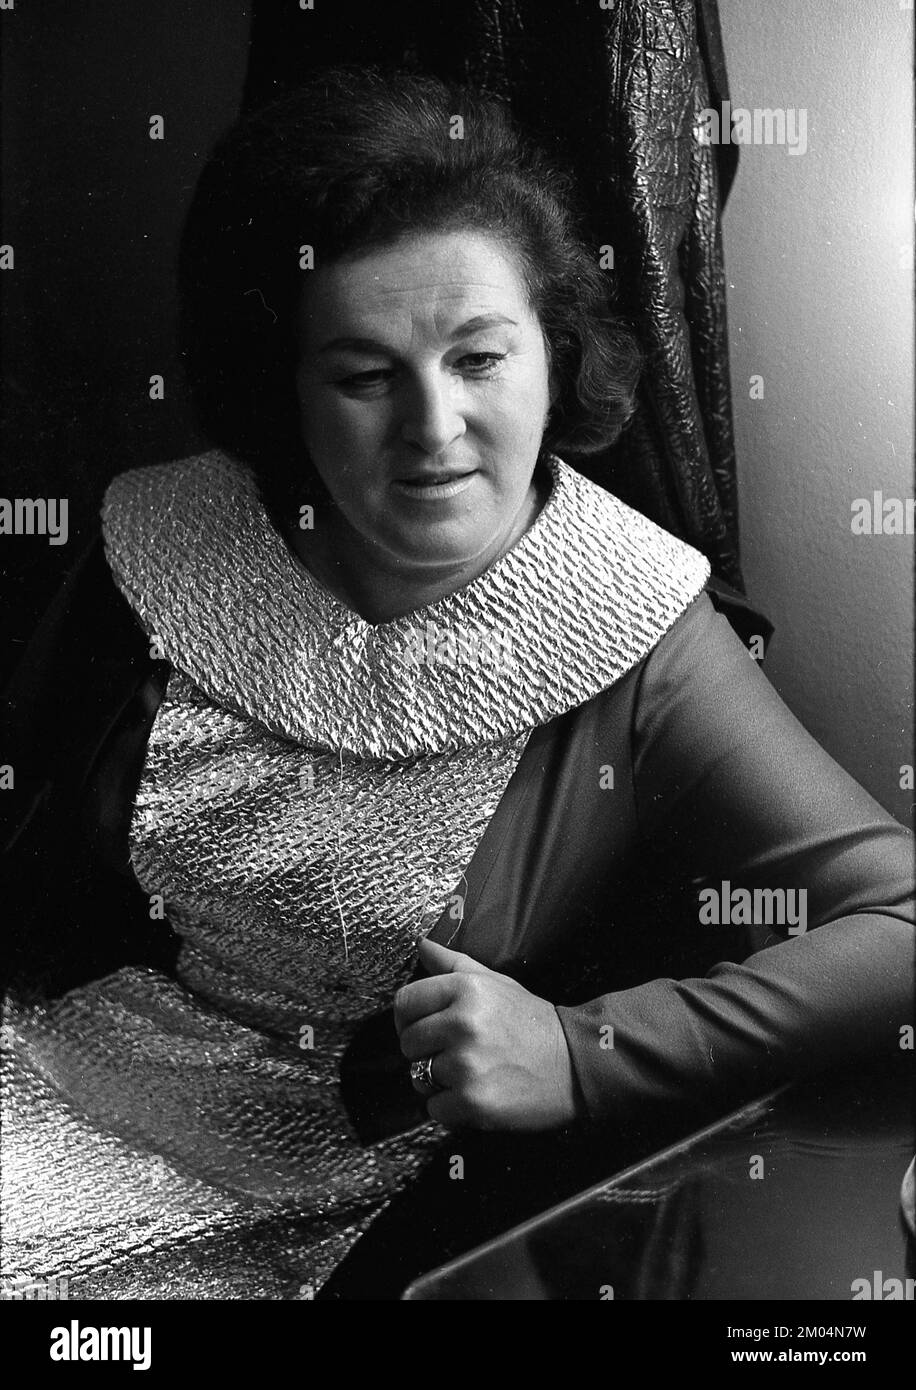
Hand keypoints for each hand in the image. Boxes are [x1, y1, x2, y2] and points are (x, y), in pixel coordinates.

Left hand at [393, 938, 584, 1130]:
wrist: (576, 1064)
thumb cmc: (533, 1023)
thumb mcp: (497, 982)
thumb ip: (454, 964)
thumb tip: (421, 945)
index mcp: (465, 989)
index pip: (404, 1002)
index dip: (409, 1019)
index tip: (424, 1027)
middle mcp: (462, 1023)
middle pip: (408, 1043)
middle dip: (425, 1051)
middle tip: (456, 1053)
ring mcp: (467, 1064)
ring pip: (419, 1077)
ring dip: (439, 1081)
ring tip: (471, 1073)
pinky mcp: (473, 1101)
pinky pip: (434, 1108)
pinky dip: (451, 1108)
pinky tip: (477, 1094)